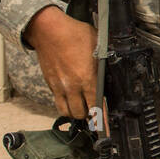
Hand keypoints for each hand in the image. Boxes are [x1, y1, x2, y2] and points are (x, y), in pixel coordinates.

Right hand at [23, 5, 97, 119]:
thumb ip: (104, 61)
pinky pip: (57, 102)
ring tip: (83, 109)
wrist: (48, 29)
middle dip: (90, 116)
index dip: (102, 119)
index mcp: (87, 78)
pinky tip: (71, 101)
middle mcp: (72, 86)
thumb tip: (110, 68)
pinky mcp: (50, 83)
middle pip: (81, 113)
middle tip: (95, 114)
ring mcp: (60, 86)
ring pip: (68, 111)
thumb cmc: (74, 34)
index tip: (105, 129)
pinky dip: (65, 105)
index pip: (97, 105)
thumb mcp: (98, 45)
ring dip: (76, 113)